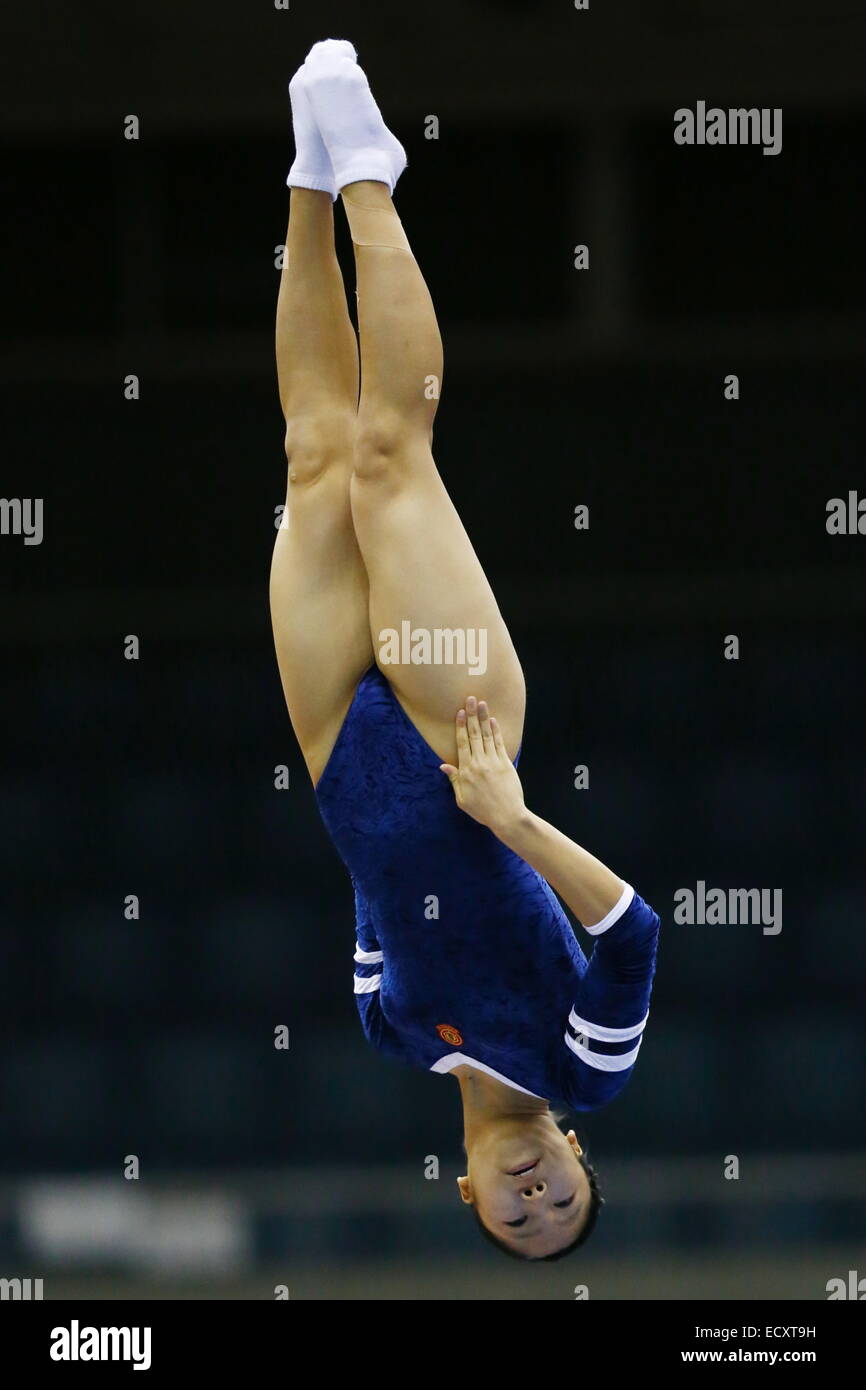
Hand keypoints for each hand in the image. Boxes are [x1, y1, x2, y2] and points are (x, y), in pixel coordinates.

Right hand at [439, 695, 525, 835]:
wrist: (507, 816)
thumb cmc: (483, 810)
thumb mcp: (462, 799)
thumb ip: (454, 780)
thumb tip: (444, 765)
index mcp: (466, 771)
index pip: (462, 743)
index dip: (460, 726)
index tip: (459, 712)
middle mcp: (479, 763)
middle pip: (473, 735)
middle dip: (471, 715)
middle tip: (471, 699)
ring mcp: (493, 762)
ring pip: (486, 736)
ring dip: (484, 718)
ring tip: (482, 704)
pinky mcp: (505, 764)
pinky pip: (499, 744)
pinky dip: (496, 731)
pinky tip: (493, 721)